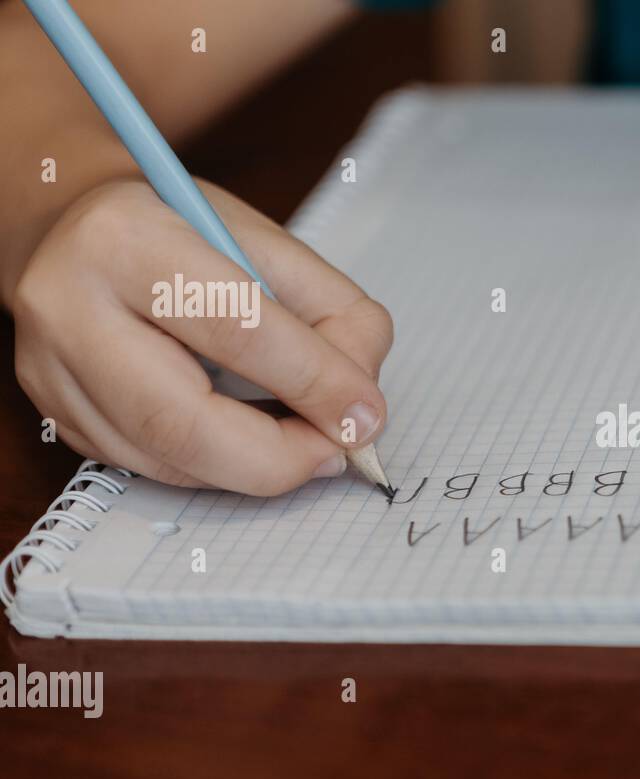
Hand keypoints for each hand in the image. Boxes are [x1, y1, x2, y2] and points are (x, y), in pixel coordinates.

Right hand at [9, 177, 392, 494]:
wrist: (70, 226)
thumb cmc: (180, 231)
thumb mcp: (267, 243)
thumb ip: (333, 314)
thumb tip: (360, 405)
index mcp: (126, 239)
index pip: (235, 326)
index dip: (314, 381)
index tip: (366, 414)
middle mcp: (69, 309)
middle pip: (182, 421)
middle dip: (280, 456)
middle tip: (338, 452)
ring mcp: (51, 372)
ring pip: (168, 461)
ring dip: (256, 469)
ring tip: (306, 446)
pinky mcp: (57, 416)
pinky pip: (154, 469)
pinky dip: (221, 469)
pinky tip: (253, 443)